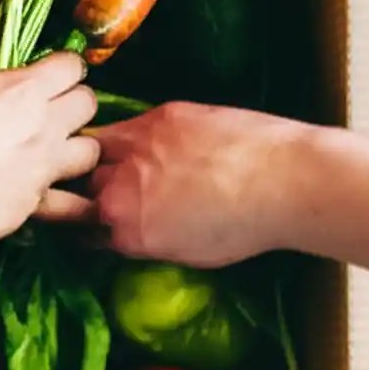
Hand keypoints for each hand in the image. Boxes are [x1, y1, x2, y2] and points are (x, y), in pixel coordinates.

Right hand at [0, 49, 99, 256]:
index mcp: (23, 90)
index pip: (71, 65)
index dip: (61, 65)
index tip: (45, 72)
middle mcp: (45, 127)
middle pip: (89, 104)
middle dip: (74, 100)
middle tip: (48, 107)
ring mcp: (44, 170)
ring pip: (90, 152)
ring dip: (75, 146)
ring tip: (49, 149)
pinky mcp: (35, 206)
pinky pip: (64, 196)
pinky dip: (54, 190)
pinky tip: (29, 187)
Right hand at [89, 102, 308, 267]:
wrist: (287, 181)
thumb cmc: (246, 229)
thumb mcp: (187, 253)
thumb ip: (147, 241)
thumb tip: (131, 233)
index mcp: (125, 230)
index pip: (82, 227)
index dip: (86, 223)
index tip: (95, 221)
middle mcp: (117, 188)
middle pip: (82, 186)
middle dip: (89, 189)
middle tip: (106, 188)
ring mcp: (134, 148)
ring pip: (92, 149)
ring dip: (97, 156)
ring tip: (116, 159)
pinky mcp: (157, 117)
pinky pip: (125, 126)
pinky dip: (128, 136)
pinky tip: (148, 140)